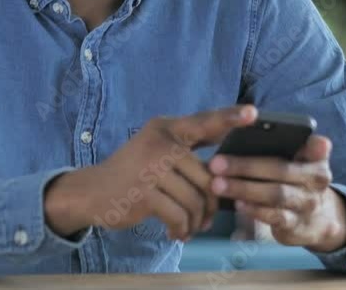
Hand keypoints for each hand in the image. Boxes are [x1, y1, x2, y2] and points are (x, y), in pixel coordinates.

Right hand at [45, 104, 257, 240]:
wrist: (93, 191)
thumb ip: (189, 148)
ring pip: (195, 199)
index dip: (230, 117)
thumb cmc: (134, 172)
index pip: (204, 121)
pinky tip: (175, 232)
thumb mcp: (158, 149)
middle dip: (210, 204)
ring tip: (188, 227)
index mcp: (167, 128)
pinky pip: (179, 215)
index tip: (252, 113)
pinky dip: (181, 229)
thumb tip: (229, 161)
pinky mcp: (144, 193)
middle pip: (208, 176)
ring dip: (196, 221)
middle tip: (204, 219)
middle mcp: (160, 142)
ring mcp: (151, 167)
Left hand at [207, 134, 345, 252]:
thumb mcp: (295, 159)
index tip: (274, 131)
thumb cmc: (294, 178)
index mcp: (317, 157)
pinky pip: (274, 216)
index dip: (302, 140)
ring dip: (244, 188)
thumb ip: (281, 142)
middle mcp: (317, 179)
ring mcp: (308, 203)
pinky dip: (254, 209)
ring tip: (217, 184)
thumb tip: (248, 122)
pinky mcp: (296, 225)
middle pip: (281, 169)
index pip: (316, 145)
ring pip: (275, 194)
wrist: (312, 220)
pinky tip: (236, 203)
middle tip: (216, 163)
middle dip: (246, 165)